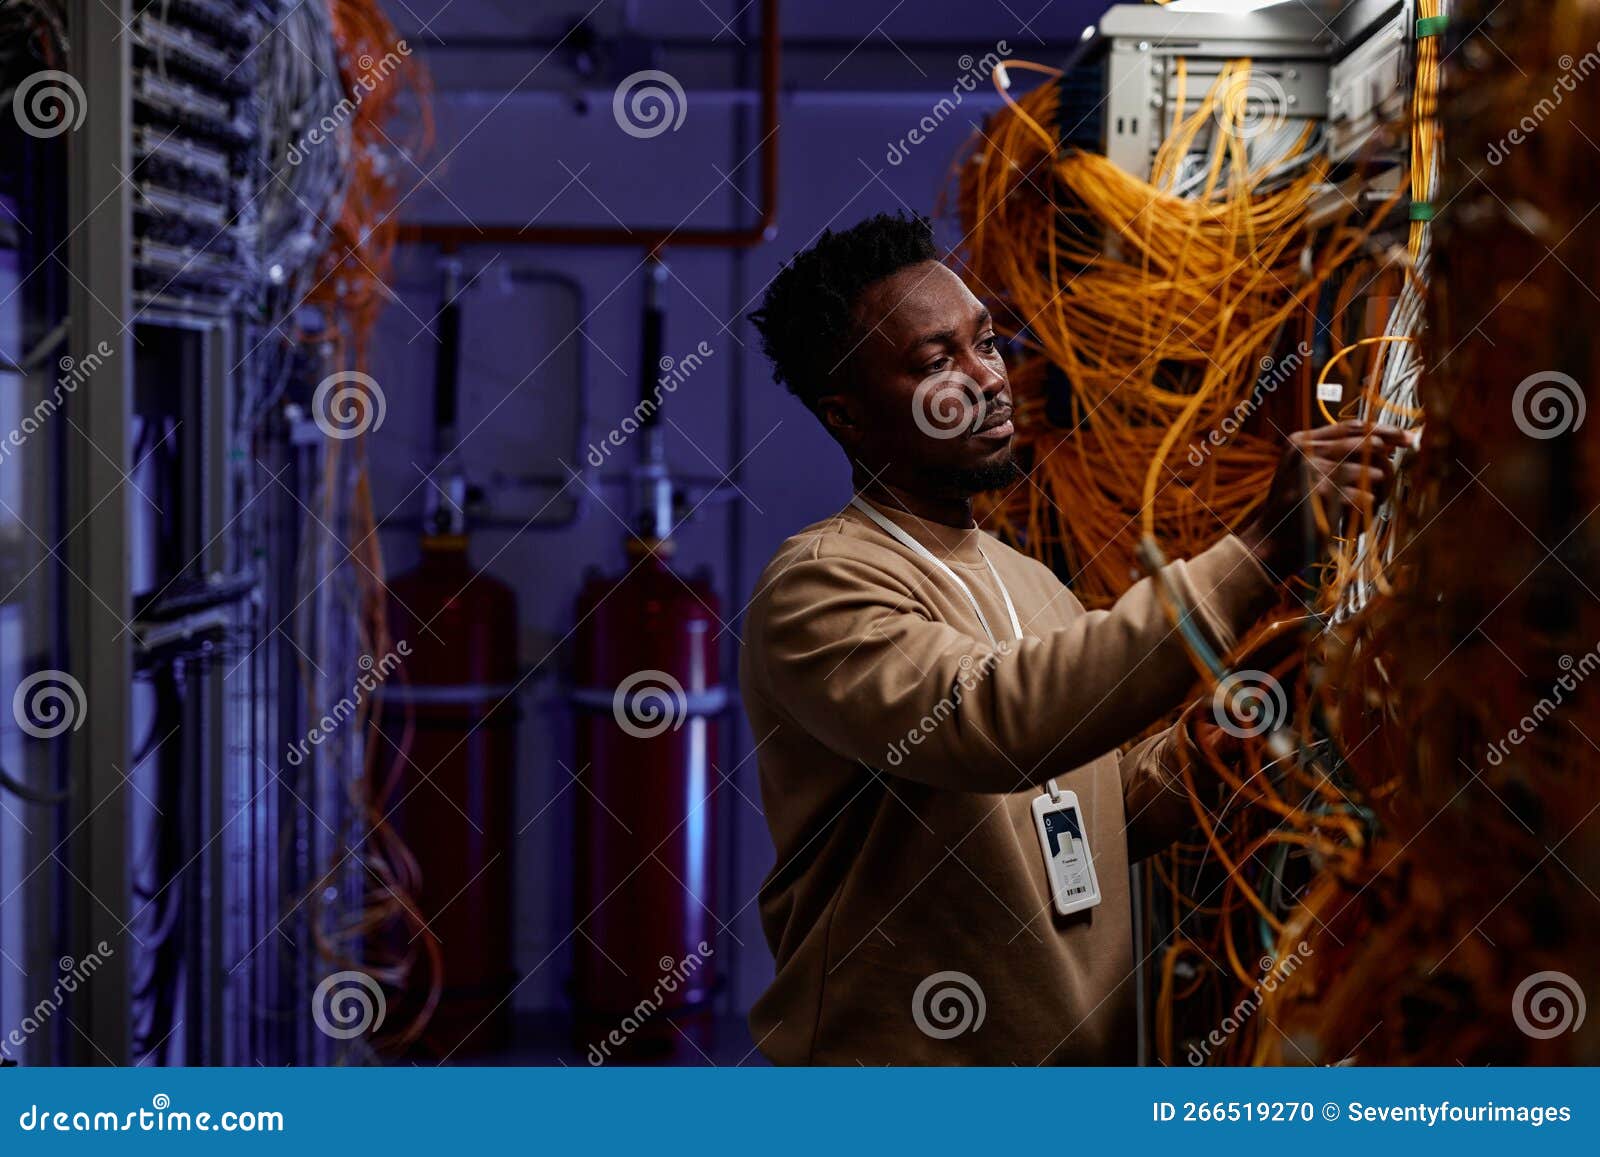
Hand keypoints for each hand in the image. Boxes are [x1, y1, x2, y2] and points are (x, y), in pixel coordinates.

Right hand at [1236, 420, 1416, 580]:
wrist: (1271, 542)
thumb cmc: (1297, 510)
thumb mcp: (1309, 473)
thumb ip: (1338, 455)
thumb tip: (1386, 442)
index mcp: (1301, 441)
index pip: (1351, 426)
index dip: (1383, 430)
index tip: (1407, 438)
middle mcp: (1305, 451)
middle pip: (1365, 445)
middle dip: (1383, 464)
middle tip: (1386, 483)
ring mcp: (1312, 471)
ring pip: (1369, 473)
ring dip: (1375, 494)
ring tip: (1362, 507)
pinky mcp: (1321, 494)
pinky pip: (1363, 497)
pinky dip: (1364, 511)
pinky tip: (1352, 519)